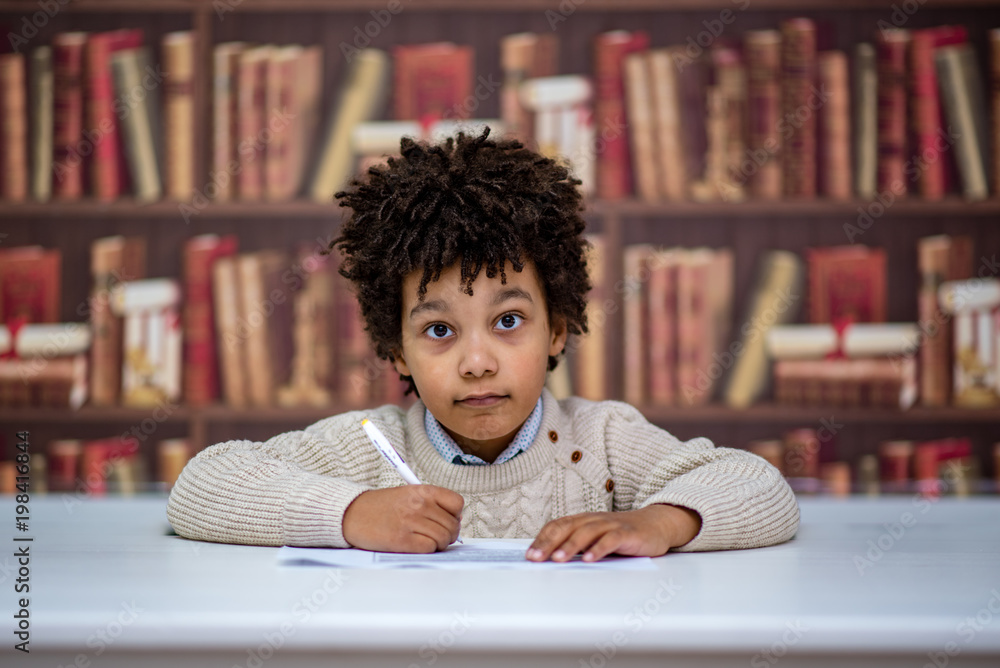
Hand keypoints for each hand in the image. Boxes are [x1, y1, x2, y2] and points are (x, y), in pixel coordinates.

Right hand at [343, 485, 463, 552]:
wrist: (352, 513)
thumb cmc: (381, 506)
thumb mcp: (408, 494)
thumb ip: (431, 504)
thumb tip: (454, 522)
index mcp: (423, 491)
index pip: (457, 503)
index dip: (456, 515)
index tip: (448, 520)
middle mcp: (419, 504)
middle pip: (452, 525)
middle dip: (449, 535)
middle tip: (438, 537)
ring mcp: (411, 522)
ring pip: (443, 538)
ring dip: (439, 544)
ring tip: (427, 542)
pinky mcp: (402, 540)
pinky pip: (429, 548)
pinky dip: (427, 550)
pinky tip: (417, 546)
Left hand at [526, 504, 701, 561]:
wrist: (655, 524)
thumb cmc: (622, 535)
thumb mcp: (596, 539)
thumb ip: (577, 546)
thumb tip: (550, 560)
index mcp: (583, 520)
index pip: (557, 526)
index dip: (542, 539)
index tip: (529, 555)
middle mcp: (594, 520)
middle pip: (567, 528)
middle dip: (549, 543)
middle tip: (536, 558)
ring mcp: (611, 525)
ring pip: (587, 532)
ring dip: (570, 546)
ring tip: (558, 559)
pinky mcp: (628, 533)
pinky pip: (611, 539)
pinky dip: (599, 548)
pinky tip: (589, 559)